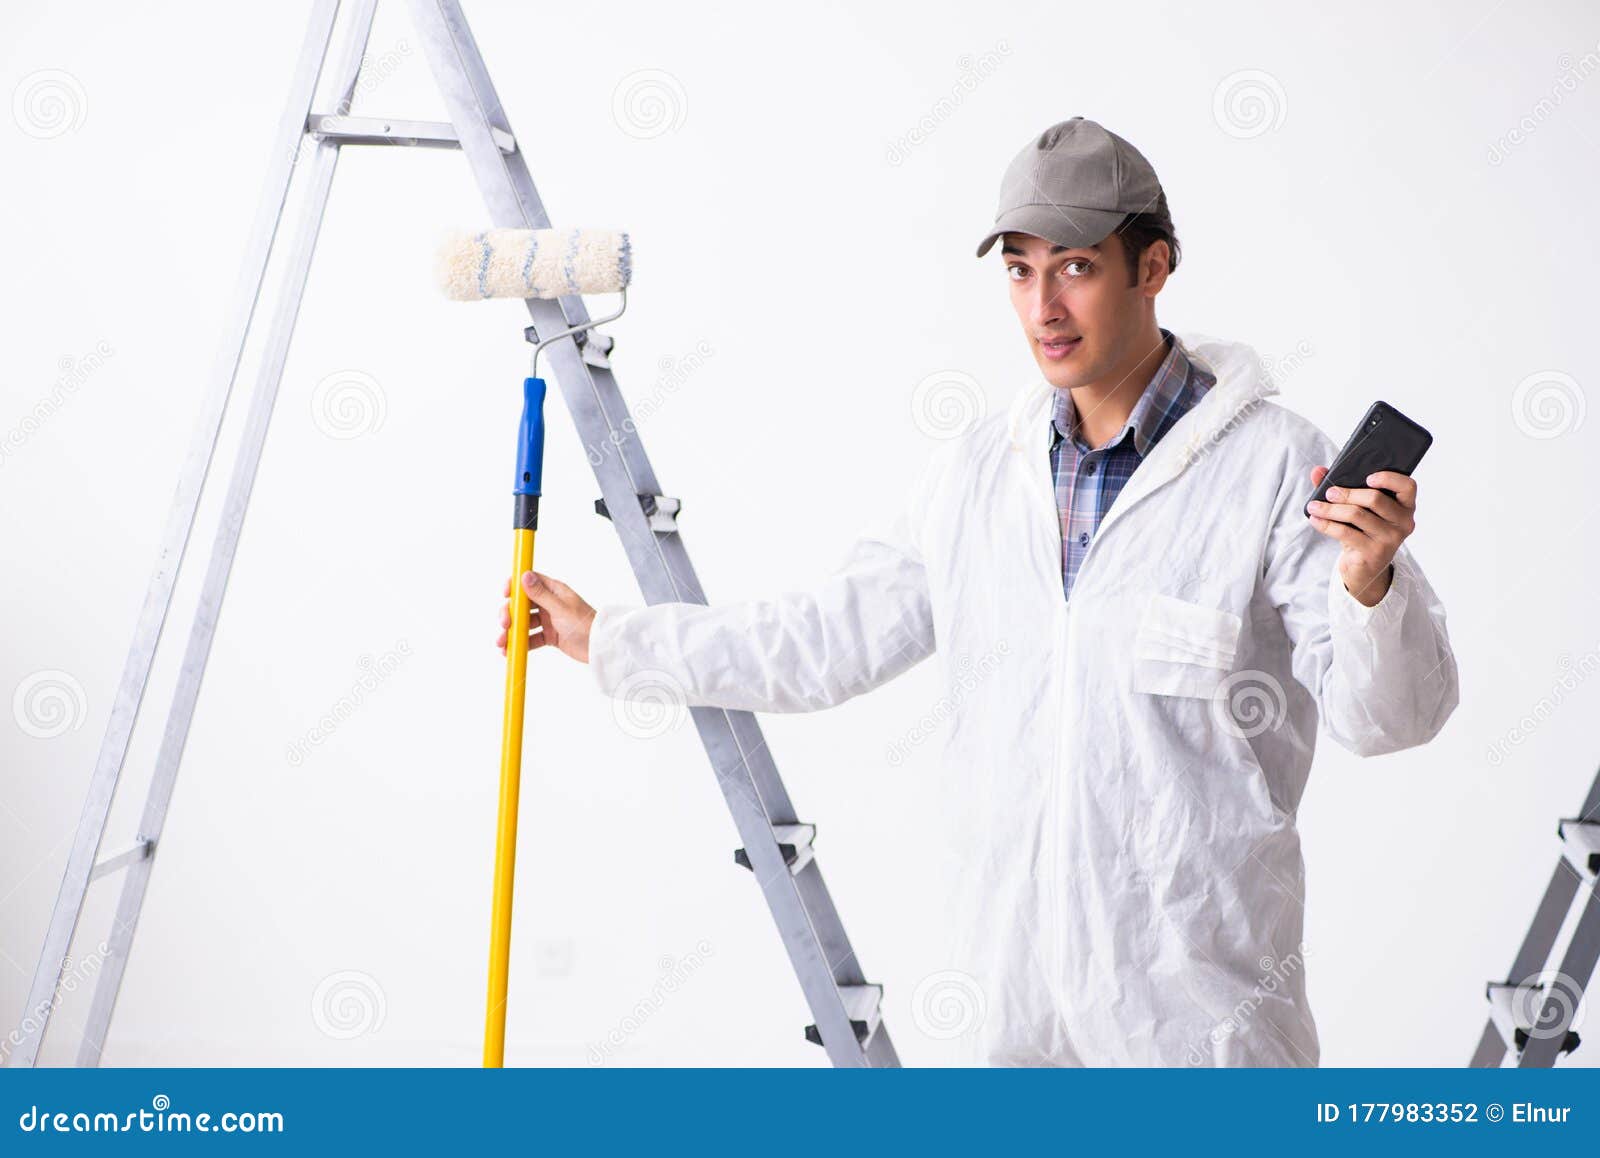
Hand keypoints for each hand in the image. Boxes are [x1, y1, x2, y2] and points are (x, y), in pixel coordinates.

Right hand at [496, 571, 596, 662]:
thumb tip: (525, 575)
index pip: (529, 581)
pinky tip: (511, 650)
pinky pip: (531, 638)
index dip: (515, 586)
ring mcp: (548, 620)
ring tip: (502, 643)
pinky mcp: (549, 636)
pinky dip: (521, 643)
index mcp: (554, 591)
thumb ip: (541, 594)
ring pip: (524, 623)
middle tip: (505, 624)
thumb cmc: (586, 624)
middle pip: (522, 604)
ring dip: (511, 631)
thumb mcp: (561, 608)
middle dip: (509, 614)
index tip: (505, 594)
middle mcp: (549, 603)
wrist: (599, 647)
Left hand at [1305, 468, 1416, 606]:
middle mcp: (1403, 522)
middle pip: (1375, 499)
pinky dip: (1327, 524)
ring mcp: (1390, 539)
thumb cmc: (1362, 530)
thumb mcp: (1358, 508)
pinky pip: (1346, 533)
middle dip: (1347, 493)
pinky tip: (1315, 520)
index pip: (1408, 486)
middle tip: (1329, 492)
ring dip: (1331, 509)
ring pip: (1357, 515)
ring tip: (1314, 506)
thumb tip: (1317, 471)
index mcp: (1405, 506)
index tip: (1367, 477)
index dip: (1389, 479)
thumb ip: (1341, 486)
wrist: (1364, 567)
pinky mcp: (1374, 553)